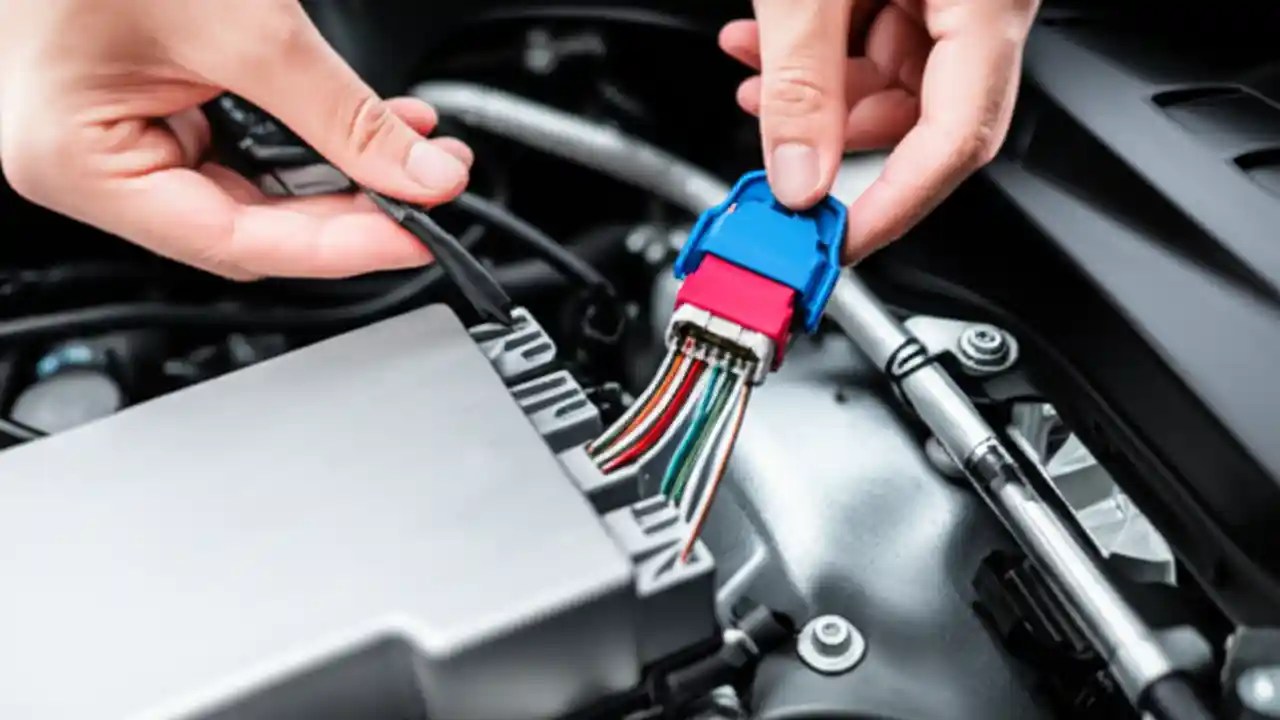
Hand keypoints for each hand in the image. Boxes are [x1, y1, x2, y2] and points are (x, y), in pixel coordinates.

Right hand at [0, 0, 470, 278]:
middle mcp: (92, 165)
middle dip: (353, 209)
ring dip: (341, 177)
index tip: (417, 238)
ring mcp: (119, 136)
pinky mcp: (149, 108)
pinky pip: (242, 149)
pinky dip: (310, 144)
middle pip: (250, 225)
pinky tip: (369, 134)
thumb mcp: (246, 27)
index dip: (341, 248)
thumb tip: (422, 174)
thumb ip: (343, 115)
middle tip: (431, 189)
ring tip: (415, 155)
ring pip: (254, 193)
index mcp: (79, 164)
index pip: (237, 242)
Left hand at [720, 0, 1038, 261]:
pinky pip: (886, 35)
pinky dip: (827, 49)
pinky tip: (772, 42)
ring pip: (894, 78)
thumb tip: (799, 178)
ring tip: (755, 73)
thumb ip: (801, 82)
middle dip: (831, 134)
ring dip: (815, 89)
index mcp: (989, 2)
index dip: (893, 206)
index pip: (956, 140)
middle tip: (774, 151)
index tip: (839, 246)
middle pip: (922, 116)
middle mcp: (991, 5)